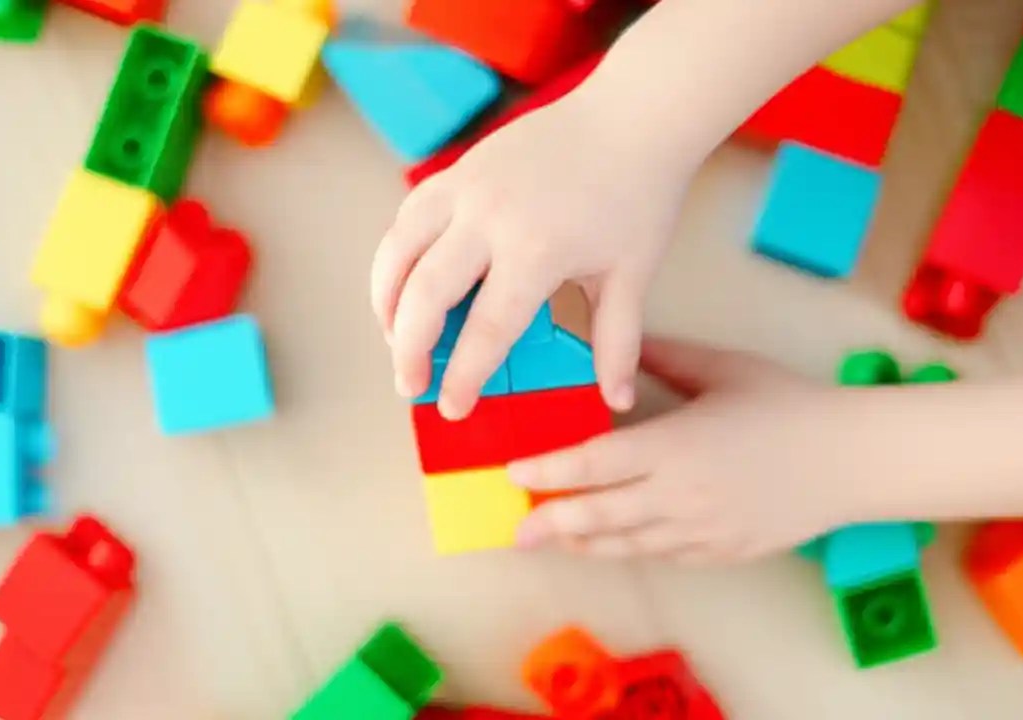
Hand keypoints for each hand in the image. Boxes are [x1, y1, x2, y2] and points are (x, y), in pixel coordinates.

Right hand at [371, 92, 691, 418]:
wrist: (632, 116)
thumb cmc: (637, 195)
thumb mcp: (632, 274)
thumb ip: (617, 342)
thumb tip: (616, 401)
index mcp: (536, 251)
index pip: (486, 329)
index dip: (463, 375)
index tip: (452, 407)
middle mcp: (489, 217)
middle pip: (425, 295)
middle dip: (407, 348)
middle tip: (409, 385)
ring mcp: (466, 187)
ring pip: (399, 250)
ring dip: (385, 300)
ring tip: (391, 337)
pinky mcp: (457, 168)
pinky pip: (408, 216)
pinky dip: (395, 255)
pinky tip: (403, 283)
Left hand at [508, 337, 868, 563]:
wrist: (852, 460)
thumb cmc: (789, 405)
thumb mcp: (723, 368)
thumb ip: (666, 357)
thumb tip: (624, 345)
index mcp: (675, 446)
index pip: (594, 465)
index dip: (549, 472)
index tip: (514, 472)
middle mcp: (680, 496)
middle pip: (599, 517)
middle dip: (551, 524)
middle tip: (515, 530)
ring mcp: (701, 532)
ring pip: (626, 545)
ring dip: (584, 544)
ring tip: (552, 540)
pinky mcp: (721, 553)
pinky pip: (662, 556)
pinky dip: (629, 551)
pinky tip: (610, 546)